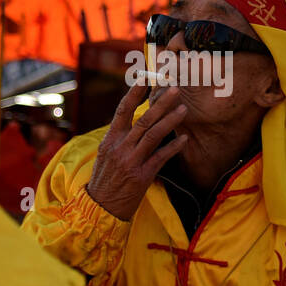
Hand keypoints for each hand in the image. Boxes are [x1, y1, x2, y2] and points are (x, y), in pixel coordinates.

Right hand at [85, 83, 187, 220]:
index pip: (122, 110)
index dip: (134, 93)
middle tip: (175, 88)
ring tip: (184, 109)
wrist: (100, 208)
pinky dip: (173, 147)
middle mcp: (119, 148)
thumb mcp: (105, 155)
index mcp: (110, 140)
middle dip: (160, 103)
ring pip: (153, 135)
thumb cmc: (105, 180)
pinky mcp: (142, 176)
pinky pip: (160, 158)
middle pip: (142, 120)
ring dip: (170, 121)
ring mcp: (131, 162)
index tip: (146, 77)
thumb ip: (119, 138)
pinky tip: (185, 139)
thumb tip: (133, 120)